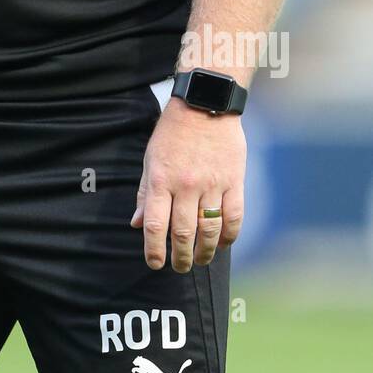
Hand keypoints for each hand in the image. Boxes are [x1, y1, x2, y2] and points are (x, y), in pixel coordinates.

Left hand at [130, 97, 245, 270]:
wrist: (204, 105)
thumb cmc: (172, 133)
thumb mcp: (151, 159)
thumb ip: (146, 193)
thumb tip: (138, 224)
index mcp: (161, 179)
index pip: (156, 226)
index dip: (154, 250)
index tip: (155, 263)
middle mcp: (186, 185)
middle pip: (183, 233)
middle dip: (180, 257)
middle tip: (180, 266)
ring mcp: (212, 184)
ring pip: (209, 230)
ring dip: (204, 252)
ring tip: (200, 260)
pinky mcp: (234, 181)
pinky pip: (234, 217)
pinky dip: (229, 236)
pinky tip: (222, 244)